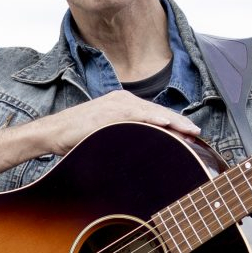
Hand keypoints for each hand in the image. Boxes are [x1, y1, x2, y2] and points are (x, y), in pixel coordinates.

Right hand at [0, 89, 202, 181]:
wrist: (53, 132)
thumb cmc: (77, 136)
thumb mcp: (107, 134)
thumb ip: (125, 136)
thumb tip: (143, 152)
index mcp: (123, 103)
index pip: (155, 112)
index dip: (175, 122)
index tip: (192, 133)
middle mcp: (122, 99)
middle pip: (157, 110)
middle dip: (179, 122)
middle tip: (198, 133)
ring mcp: (115, 104)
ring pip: (150, 111)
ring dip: (172, 121)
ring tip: (189, 131)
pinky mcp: (108, 112)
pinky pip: (135, 115)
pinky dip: (152, 119)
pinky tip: (166, 124)